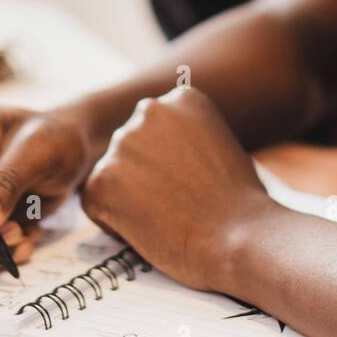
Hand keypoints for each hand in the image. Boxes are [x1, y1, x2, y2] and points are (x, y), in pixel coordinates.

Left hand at [81, 87, 270, 291]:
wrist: (240, 237)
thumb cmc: (240, 202)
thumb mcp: (220, 145)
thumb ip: (185, 138)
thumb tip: (159, 153)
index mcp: (181, 99)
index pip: (156, 129)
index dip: (171, 163)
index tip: (193, 181)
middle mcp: (149, 110)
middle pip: (131, 148)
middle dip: (145, 176)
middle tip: (177, 202)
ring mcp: (123, 144)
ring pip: (112, 175)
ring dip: (129, 198)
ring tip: (166, 216)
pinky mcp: (102, 180)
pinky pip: (96, 203)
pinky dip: (114, 222)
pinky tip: (149, 228)